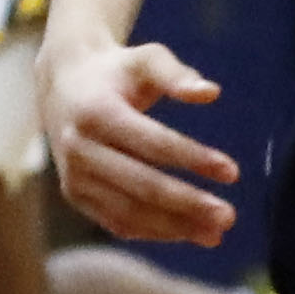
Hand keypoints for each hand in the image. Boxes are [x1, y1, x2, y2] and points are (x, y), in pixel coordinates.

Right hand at [44, 34, 240, 245]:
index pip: (151, 143)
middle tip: (229, 216)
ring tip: (215, 234)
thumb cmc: (117, 71)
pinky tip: (186, 232)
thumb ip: (176, 74)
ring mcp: (73, 176)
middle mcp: (78, 148)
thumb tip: (211, 92)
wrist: (62, 85)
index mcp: (95, 112)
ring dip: (173, 226)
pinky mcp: (74, 193)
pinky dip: (152, 231)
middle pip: (140, 184)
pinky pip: (115, 220)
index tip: (232, 172)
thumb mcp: (145, 59)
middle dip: (187, 203)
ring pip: (127, 211)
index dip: (192, 158)